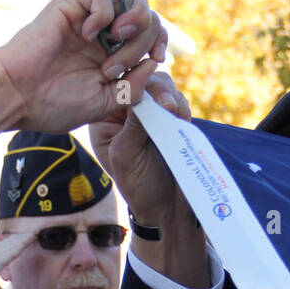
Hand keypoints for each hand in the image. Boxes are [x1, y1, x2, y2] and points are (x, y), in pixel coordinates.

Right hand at [0, 0, 166, 133]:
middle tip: (117, 66)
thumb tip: (153, 64)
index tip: (157, 59)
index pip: (150, 36)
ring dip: (132, 23)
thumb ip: (132, 88)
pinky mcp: (71, 7)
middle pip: (146, 17)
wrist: (17, 96)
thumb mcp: (104, 103)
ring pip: (131, 0)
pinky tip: (90, 35)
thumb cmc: (53, 104)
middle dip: (146, 39)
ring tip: (114, 43)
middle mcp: (105, 35)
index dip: (160, 42)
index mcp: (114, 56)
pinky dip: (103, 13)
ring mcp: (89, 20)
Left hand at [92, 74, 210, 288]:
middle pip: (141, 81)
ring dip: (172, 98)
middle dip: (157, 90)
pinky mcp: (170, 119)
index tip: (144, 89)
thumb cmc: (138, 185)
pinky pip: (177, 102)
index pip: (116, 89)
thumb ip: (133, 126)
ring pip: (162, 88)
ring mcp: (151, 112)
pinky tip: (183, 119)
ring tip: (178, 115)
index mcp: (105, 117)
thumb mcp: (126, 155)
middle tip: (169, 105)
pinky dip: (181, 107)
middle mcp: (126, 110)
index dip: (131, 82)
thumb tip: (143, 94)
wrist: (165, 206)